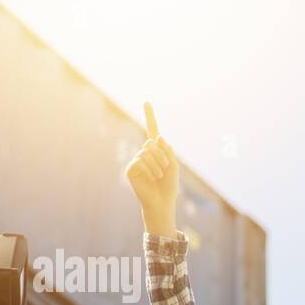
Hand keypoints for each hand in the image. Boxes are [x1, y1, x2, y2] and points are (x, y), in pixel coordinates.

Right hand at [124, 102, 178, 237]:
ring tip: (159, 176)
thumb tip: (156, 137)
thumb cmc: (168, 186)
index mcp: (156, 151)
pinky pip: (140, 161)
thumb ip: (168, 151)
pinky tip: (151, 179)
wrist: (162, 202)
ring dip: (158, 164)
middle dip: (162, 155)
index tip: (147, 102)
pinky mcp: (130, 169)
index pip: (152, 131)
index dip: (150, 117)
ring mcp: (136, 160)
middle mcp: (145, 153)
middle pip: (152, 143)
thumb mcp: (173, 166)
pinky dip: (150, 170)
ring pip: (146, 151)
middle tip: (165, 168)